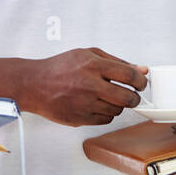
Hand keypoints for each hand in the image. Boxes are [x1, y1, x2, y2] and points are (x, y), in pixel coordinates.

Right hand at [15, 48, 147, 126]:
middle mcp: (90, 85)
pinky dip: (106, 113)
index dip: (140, 81)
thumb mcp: (88, 54)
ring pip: (117, 110)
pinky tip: (98, 104)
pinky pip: (105, 120)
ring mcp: (84, 104)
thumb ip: (117, 61)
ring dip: (119, 105)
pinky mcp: (80, 118)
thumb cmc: (60, 67)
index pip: (129, 75)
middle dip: (135, 98)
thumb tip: (142, 69)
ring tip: (108, 97)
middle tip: (132, 95)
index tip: (141, 83)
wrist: (34, 84)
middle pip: (127, 98)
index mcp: (93, 65)